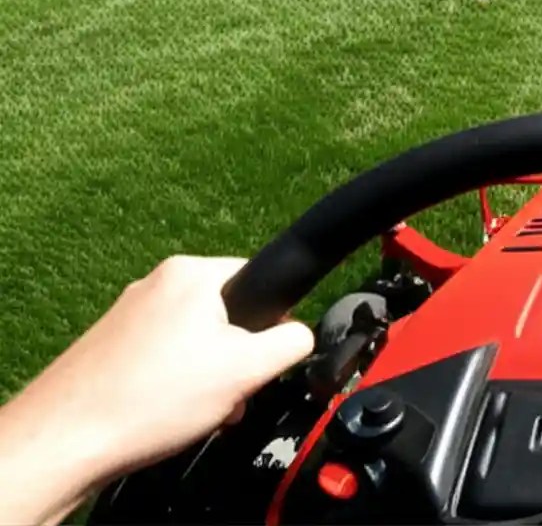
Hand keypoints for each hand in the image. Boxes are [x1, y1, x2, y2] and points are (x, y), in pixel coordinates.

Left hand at [0, 256, 313, 523]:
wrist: (68, 437)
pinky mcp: (112, 345)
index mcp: (192, 274)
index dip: (273, 323)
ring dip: (209, 376)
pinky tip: (168, 413)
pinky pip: (164, 357)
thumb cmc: (151, 398)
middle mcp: (157, 284)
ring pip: (196, 340)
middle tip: (231, 393)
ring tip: (197, 410)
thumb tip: (303, 335)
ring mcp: (130, 314)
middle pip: (227, 315)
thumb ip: (292, 343)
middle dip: (237, 359)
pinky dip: (176, 384)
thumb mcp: (248, 369)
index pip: (259, 279)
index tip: (263, 359)